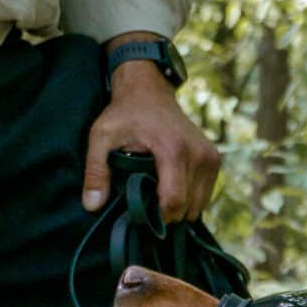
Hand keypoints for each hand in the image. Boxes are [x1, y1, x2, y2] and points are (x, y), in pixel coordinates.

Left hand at [81, 59, 219, 223]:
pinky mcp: (214, 157)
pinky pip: (206, 193)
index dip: (157, 217)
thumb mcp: (101, 137)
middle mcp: (198, 154)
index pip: (174, 201)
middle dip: (167, 215)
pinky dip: (190, 197)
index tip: (140, 217)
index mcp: (173, 150)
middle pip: (188, 207)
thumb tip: (92, 206)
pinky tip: (171, 186)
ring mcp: (210, 156)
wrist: (149, 89)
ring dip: (180, 207)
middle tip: (146, 205)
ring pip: (199, 204)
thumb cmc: (124, 113)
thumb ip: (95, 171)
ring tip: (157, 195)